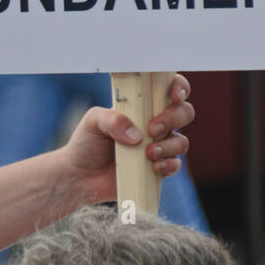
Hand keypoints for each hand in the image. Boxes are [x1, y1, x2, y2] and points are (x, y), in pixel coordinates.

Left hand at [59, 73, 194, 204]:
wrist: (80, 177)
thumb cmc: (87, 143)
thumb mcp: (92, 122)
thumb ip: (112, 120)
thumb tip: (137, 135)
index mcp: (141, 106)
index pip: (167, 89)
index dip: (179, 87)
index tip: (175, 95)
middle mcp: (154, 124)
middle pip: (184, 113)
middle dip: (173, 118)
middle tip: (152, 129)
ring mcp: (159, 146)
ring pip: (181, 141)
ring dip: (168, 146)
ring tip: (148, 153)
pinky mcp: (158, 169)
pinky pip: (175, 165)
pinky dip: (167, 164)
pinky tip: (153, 166)